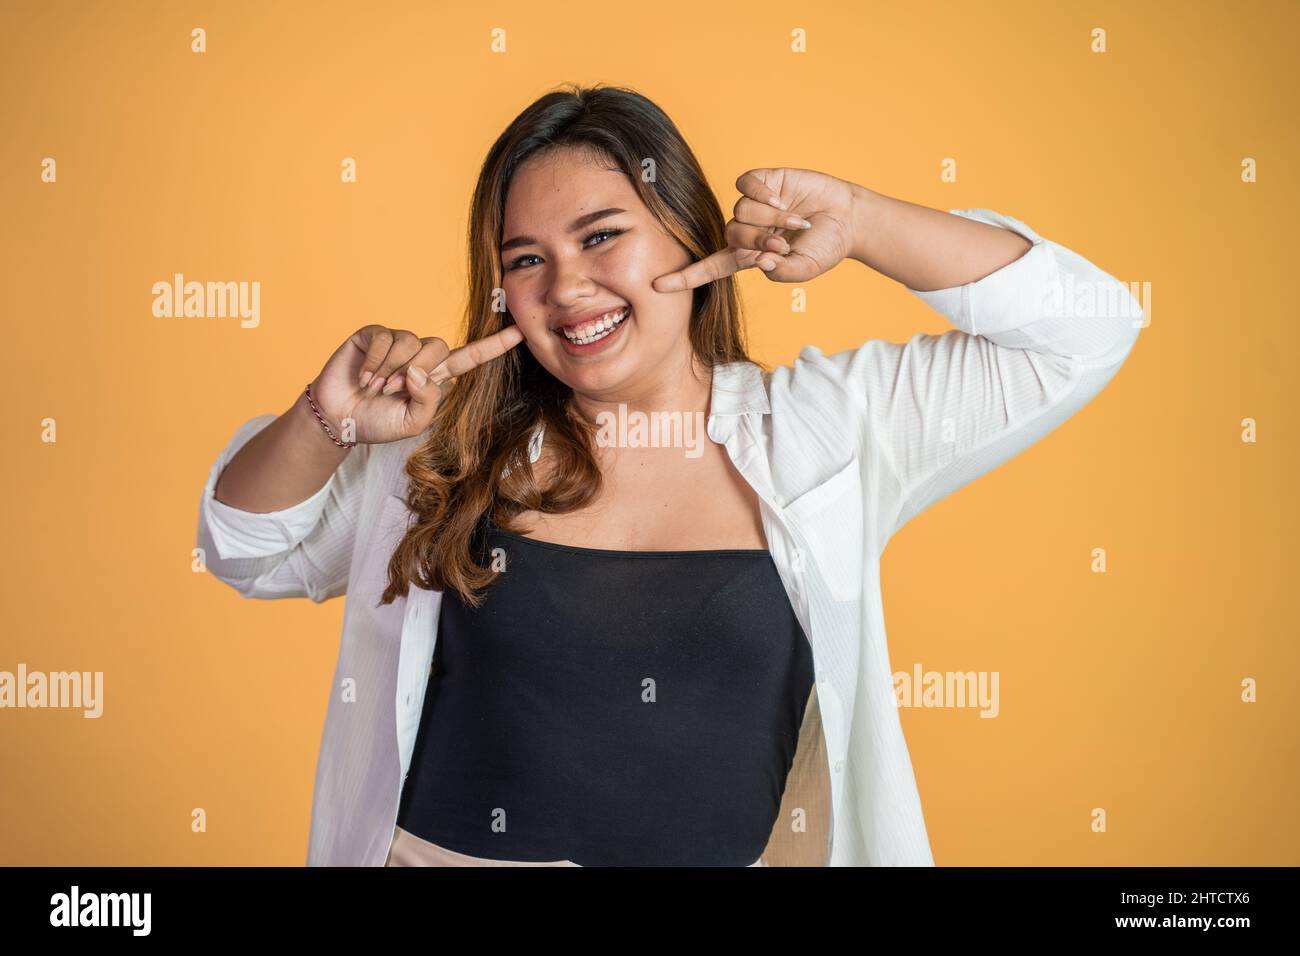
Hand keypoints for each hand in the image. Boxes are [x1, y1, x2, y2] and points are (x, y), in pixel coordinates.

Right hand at [309, 323, 523, 444]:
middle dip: (416, 372)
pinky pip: (384, 339)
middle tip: (392, 393)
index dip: (494, 346)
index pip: (470, 358)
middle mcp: (420, 355)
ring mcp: (397, 342)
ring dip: (391, 372)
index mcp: (436, 377)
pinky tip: (364, 378)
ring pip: (410, 344)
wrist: (339, 418)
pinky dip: (375, 363)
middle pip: (438, 347)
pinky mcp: (373, 335)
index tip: (520, 333)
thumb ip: (428, 401)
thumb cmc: (377, 421)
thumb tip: (421, 371)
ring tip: (375, 388)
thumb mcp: (412, 423)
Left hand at [652, 168, 863, 290]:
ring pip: (739, 212)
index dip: (685, 277)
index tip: (657, 285)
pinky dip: (762, 194)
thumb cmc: (826, 247)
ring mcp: (754, 205)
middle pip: (732, 236)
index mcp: (750, 256)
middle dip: (759, 240)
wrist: (848, 217)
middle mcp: (747, 230)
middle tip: (785, 242)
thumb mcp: (804, 269)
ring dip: (768, 219)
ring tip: (794, 221)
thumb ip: (781, 270)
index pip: (711, 268)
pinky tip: (782, 199)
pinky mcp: (762, 182)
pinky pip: (746, 186)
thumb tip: (757, 258)